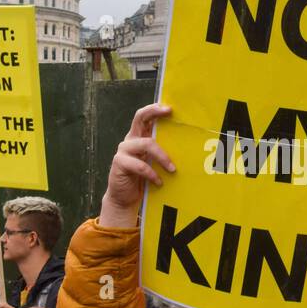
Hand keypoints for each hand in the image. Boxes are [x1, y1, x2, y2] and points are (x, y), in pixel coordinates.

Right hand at [99, 103, 174, 227]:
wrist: (125, 199)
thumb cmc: (143, 179)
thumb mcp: (153, 163)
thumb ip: (162, 152)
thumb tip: (186, 146)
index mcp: (138, 137)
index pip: (144, 116)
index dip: (154, 109)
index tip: (169, 108)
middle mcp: (130, 140)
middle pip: (140, 118)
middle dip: (154, 112)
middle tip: (169, 112)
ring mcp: (124, 151)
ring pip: (146, 144)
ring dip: (162, 156)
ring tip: (173, 169)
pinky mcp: (120, 164)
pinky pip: (140, 166)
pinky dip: (152, 174)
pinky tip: (159, 182)